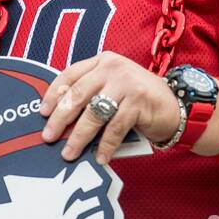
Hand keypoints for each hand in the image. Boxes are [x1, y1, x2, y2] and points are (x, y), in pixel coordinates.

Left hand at [39, 52, 182, 165]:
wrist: (176, 107)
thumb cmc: (138, 100)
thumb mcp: (113, 89)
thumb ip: (91, 95)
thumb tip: (59, 119)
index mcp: (103, 61)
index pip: (70, 74)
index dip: (54, 94)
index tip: (42, 113)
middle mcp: (113, 68)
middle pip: (78, 93)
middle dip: (60, 117)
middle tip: (49, 136)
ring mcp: (127, 83)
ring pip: (94, 112)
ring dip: (79, 136)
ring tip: (69, 153)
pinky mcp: (139, 101)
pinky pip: (115, 128)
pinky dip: (105, 145)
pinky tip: (99, 157)